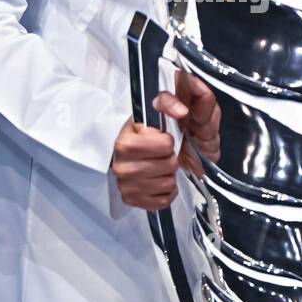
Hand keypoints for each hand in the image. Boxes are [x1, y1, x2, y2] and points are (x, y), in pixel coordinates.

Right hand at [110, 71, 220, 209]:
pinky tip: (159, 179)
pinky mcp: (132, 200)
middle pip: (169, 165)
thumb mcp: (156, 111)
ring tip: (159, 165)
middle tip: (161, 153)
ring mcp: (125, 185)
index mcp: (125, 141)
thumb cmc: (146, 133)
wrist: (133, 152)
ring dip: (169, 174)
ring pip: (168, 183)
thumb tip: (180, 110)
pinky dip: (167, 191)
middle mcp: (121, 165)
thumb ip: (168, 101)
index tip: (161, 137)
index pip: (164, 144)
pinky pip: (163, 200)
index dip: (167, 140)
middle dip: (171, 157)